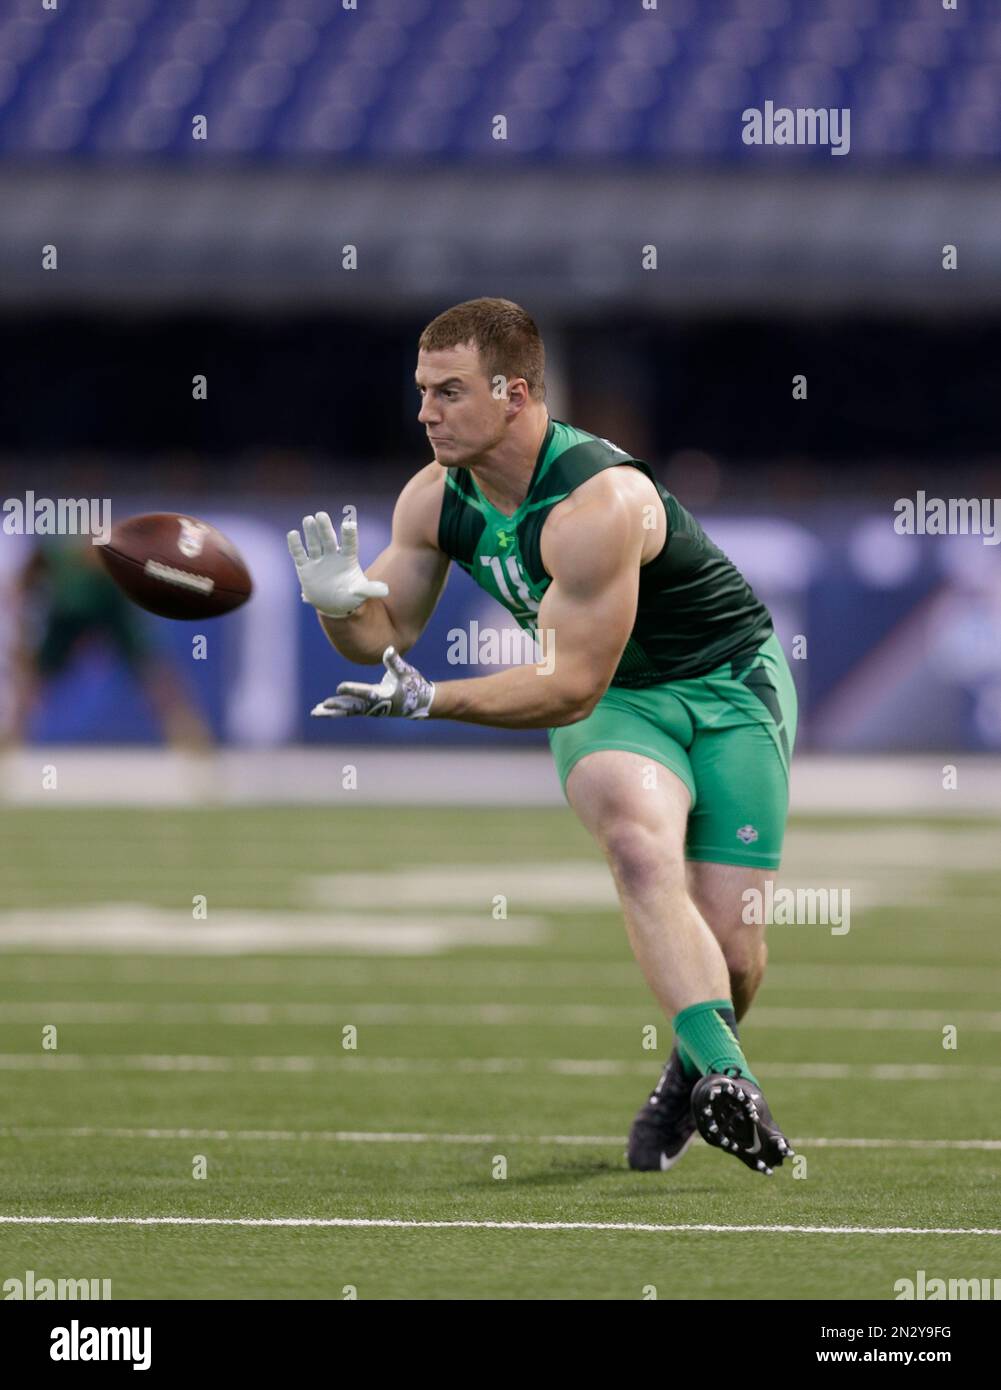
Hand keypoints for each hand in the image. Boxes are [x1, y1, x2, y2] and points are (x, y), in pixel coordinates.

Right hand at [287, 511, 388, 617]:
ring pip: (314, 544)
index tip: (349, 524)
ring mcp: (318, 560)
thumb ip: (370, 589)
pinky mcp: (305, 567)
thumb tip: (386, 590)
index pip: (349, 544)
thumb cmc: (350, 595)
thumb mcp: (360, 593)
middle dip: (325, 528)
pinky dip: (296, 545)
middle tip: (321, 515)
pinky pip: (300, 555)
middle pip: (329, 539)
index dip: (349, 535)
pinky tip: (293, 534)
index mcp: (348, 558)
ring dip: (311, 533)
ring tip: (308, 519)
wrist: (333, 604)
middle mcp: (332, 555)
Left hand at [311, 646, 434, 719]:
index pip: (364, 693)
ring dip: (332, 711)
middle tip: (321, 707)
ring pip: (348, 710)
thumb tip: (388, 649)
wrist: (420, 703)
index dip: (352, 690)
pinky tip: (324, 708)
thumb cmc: (413, 685)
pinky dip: (337, 709)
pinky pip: (350, 710)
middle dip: (336, 706)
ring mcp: (371, 708)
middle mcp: (374, 705)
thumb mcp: (406, 672)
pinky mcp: (369, 708)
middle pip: (352, 707)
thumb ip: (395, 662)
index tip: (338, 687)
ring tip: (315, 711)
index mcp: (383, 695)